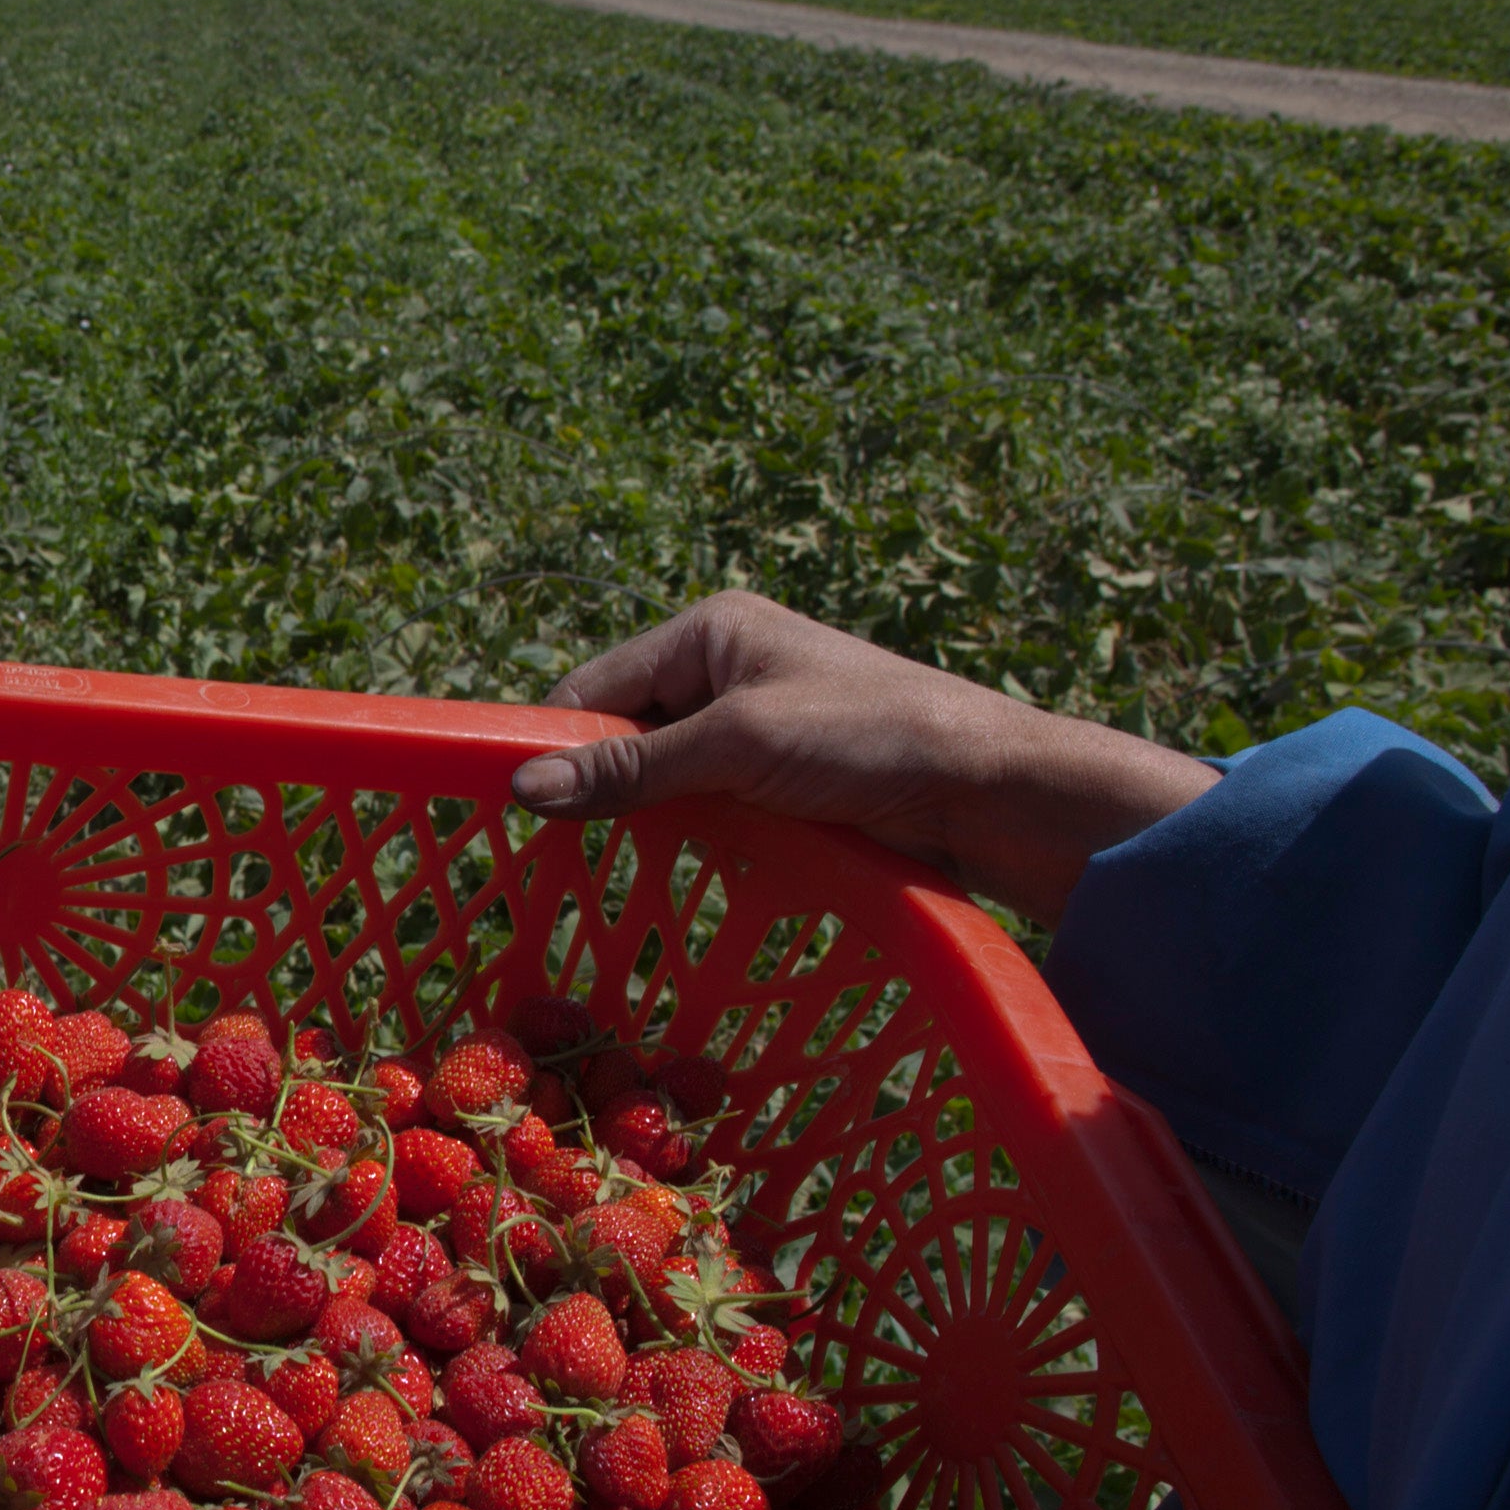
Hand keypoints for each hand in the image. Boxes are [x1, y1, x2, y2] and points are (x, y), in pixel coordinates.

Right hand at [509, 591, 1216, 926]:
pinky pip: (706, 809)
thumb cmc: (871, 739)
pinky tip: (673, 878)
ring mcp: (754, 728)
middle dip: (599, 792)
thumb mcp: (738, 745)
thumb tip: (523, 787)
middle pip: (623, 736)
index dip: (554, 748)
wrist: (992, 790)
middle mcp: (725, 670)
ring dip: (645, 825)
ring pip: (662, 781)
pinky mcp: (781, 782)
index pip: (593, 688)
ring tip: (614, 877)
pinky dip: (687, 842)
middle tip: (565, 858)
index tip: (517, 815)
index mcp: (709, 631)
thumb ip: (630, 770)